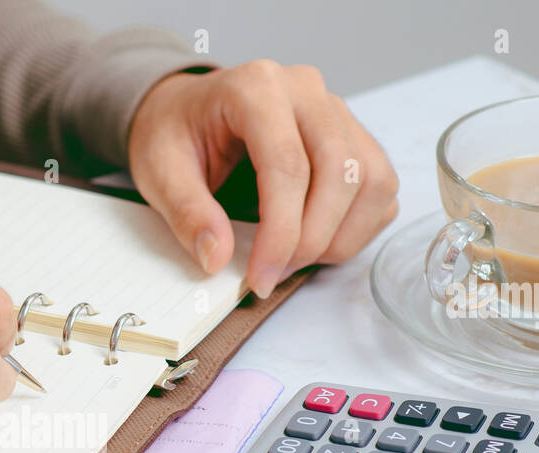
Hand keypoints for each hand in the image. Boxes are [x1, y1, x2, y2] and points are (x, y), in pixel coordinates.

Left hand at [128, 62, 399, 295]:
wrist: (187, 112)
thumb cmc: (175, 134)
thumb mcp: (158, 171)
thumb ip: (187, 213)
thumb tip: (217, 257)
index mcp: (256, 88)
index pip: (288, 164)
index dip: (281, 232)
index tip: (260, 277)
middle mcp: (306, 91)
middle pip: (339, 171)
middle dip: (311, 238)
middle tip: (273, 275)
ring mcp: (336, 112)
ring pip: (371, 179)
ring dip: (340, 236)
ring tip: (294, 261)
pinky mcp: (354, 137)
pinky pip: (379, 188)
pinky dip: (357, 227)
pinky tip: (317, 242)